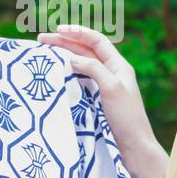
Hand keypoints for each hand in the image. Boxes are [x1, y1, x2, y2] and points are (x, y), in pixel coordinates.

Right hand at [36, 24, 151, 152]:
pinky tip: (59, 72)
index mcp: (119, 65)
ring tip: (46, 51)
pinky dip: (69, 71)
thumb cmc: (126, 118)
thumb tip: (72, 57)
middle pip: (87, 49)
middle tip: (41, 39)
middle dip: (65, 42)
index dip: (77, 32)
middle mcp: (113, 71)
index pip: (96, 41)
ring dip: (66, 54)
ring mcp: (107, 85)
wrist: (135, 147)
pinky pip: (83, 77)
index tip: (57, 30)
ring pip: (84, 63)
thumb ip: (93, 69)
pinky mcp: (101, 98)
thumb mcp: (111, 89)